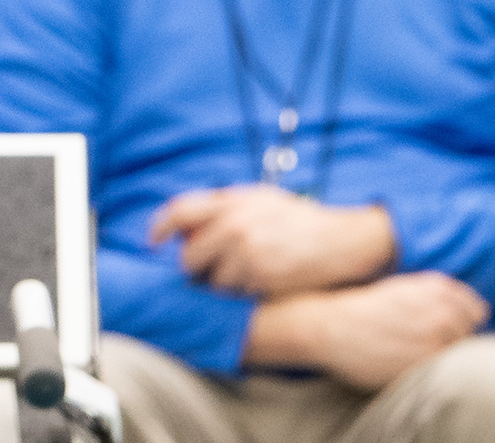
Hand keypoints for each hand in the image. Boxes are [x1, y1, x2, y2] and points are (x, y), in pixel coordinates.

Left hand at [149, 185, 396, 295]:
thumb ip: (224, 207)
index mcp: (232, 201)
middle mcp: (235, 225)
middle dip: (193, 267)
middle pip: (189, 255)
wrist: (341, 241)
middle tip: (203, 271)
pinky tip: (254, 286)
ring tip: (239, 277)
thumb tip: (187, 226)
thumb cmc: (298, 221)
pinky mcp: (260, 279)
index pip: (179, 211)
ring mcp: (247, 253)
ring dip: (216, 284)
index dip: (159, 228)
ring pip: (209, 281)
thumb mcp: (260, 199)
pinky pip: (232, 294)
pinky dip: (237, 295)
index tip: (153, 242)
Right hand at [246, 272, 488, 389]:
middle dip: (455, 336)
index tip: (449, 324)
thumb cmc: (363, 305)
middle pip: (468, 333)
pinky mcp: (422, 365)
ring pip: (457, 353)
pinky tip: (408, 360)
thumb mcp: (403, 286)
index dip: (464, 318)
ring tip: (414, 349)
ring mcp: (434, 341)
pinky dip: (430, 367)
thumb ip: (439, 294)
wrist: (331, 326)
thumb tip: (479, 310)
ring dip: (443, 353)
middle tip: (425, 339)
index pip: (475, 310)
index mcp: (437, 289)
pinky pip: (440, 369)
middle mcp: (441, 313)